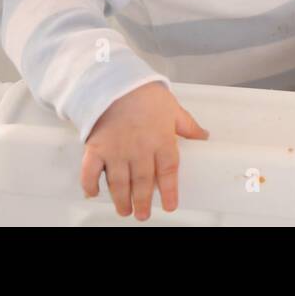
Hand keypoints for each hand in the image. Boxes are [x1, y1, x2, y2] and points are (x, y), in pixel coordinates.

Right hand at [81, 82, 208, 219]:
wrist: (116, 81)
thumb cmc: (145, 93)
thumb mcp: (173, 108)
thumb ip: (188, 126)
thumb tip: (204, 136)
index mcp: (161, 140)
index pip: (168, 172)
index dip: (169, 191)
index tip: (169, 206)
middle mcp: (139, 150)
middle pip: (143, 182)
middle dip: (142, 202)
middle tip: (142, 215)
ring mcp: (116, 150)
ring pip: (119, 182)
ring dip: (121, 199)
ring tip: (124, 210)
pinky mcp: (96, 147)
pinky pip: (90, 171)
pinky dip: (90, 184)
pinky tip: (93, 193)